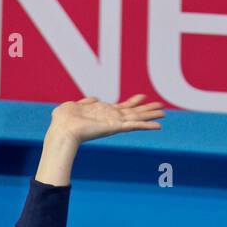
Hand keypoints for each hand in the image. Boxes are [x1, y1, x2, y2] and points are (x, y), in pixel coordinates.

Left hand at [50, 94, 164, 144]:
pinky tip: (158, 125)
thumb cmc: (64, 120)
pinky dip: (146, 126)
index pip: (121, 106)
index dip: (133, 101)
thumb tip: (96, 98)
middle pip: (134, 112)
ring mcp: (114, 123)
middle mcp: (111, 118)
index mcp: (103, 112)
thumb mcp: (75, 105)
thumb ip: (87, 102)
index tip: (143, 96)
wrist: (63, 130)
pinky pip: (134, 126)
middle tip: (162, 107)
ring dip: (151, 116)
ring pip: (137, 118)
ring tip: (164, 113)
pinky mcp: (115, 127)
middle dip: (148, 109)